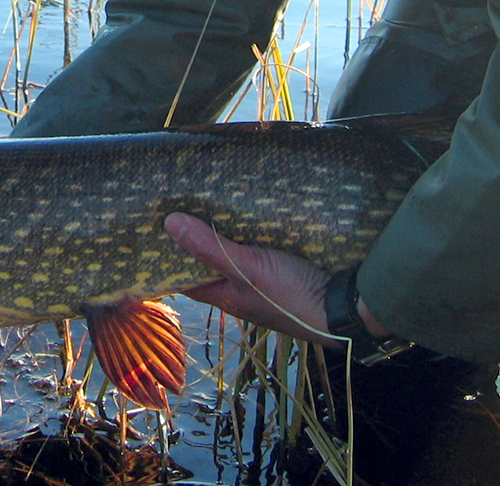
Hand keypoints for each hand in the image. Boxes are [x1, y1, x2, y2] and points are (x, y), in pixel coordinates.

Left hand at [164, 212, 389, 345]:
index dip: (167, 253)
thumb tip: (169, 223)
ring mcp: (264, 277)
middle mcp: (240, 287)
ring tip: (209, 193)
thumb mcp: (246, 268)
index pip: (184, 274)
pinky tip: (250, 205)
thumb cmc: (291, 296)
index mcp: (224, 294)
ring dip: (226, 227)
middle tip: (181, 199)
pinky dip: (253, 227)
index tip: (152, 225)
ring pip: (236, 249)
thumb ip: (210, 247)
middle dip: (196, 234)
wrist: (347, 307)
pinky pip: (261, 244)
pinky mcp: (286, 264)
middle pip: (209, 258)